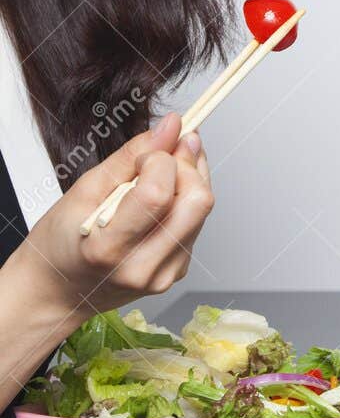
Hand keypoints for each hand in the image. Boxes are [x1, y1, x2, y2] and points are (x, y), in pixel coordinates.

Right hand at [20, 112, 214, 324]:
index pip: (158, 193)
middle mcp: (143, 268)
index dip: (160, 158)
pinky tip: (160, 200)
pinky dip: (184, 201)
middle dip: (186, 164)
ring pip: (203, 209)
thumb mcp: (82, 191)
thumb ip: (130, 157)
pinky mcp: (177, 272)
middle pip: (197, 201)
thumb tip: (170, 127)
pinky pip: (196, 223)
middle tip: (164, 153)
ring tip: (159, 174)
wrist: (59, 290)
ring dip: (189, 179)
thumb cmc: (60, 242)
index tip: (145, 152)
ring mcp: (164, 274)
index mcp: (109, 249)